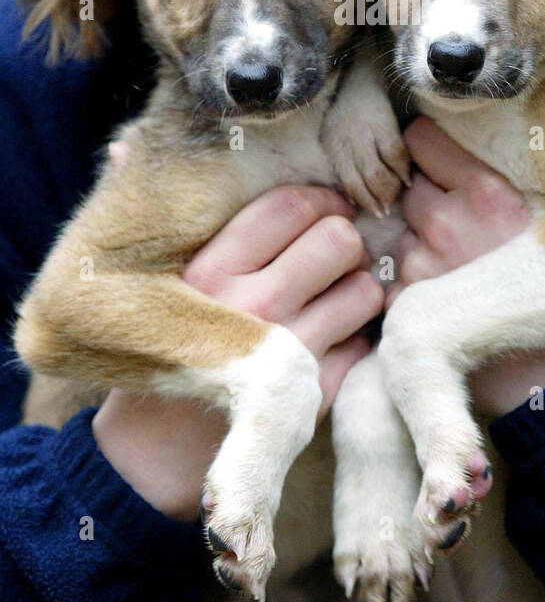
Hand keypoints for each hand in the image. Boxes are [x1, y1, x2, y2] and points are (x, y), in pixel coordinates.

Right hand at [93, 184, 380, 521]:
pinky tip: (329, 342)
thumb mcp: (144, 282)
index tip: (322, 212)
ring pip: (365, 290)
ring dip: (358, 289)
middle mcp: (250, 310)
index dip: (319, 201)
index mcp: (208, 272)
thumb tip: (122, 147)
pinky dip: (354, 338)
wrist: (153, 453)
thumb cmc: (156, 349)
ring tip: (335, 297)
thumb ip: (151, 215)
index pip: (290, 206)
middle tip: (332, 256)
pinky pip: (364, 343)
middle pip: (338, 240)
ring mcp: (286, 356)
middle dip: (343, 243)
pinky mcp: (311, 397)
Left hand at [389, 76, 544, 417]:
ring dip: (420, 243)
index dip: (434, 150)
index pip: (422, 139)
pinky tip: (450, 297)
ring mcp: (424, 268)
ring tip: (462, 265)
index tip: (453, 168)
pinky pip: (394, 279)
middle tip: (464, 223)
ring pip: (399, 232)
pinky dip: (413, 286)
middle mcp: (450, 225)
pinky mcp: (409, 309)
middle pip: (408, 186)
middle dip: (429, 199)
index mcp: (491, 192)